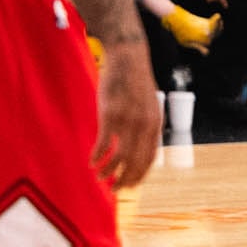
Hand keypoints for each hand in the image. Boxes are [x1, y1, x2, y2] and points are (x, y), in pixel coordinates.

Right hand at [90, 33, 160, 187]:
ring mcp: (127, 120)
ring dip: (108, 172)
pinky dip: (97, 157)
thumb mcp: (148, 104)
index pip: (150, 158)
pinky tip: (91, 162)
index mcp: (155, 124)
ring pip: (118, 157)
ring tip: (100, 178)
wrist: (128, 57)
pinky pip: (103, 144)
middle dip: (124, 180)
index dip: (139, 175)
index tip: (129, 186)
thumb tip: (140, 145)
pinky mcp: (110, 114)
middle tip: (114, 190)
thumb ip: (146, 125)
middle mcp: (144, 125)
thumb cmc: (135, 82)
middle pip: (135, 162)